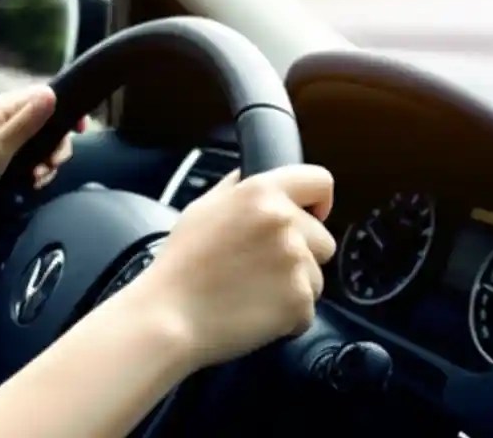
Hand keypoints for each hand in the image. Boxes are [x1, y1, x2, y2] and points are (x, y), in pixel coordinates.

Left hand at [0, 85, 86, 216]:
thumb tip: (52, 94)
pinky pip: (29, 158)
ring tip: (38, 178)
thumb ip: (27, 122)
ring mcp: (3, 138)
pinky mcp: (2, 157)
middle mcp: (3, 119)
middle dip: (55, 145)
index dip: (64, 109)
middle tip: (52, 165)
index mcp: (1, 108)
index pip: (42, 95)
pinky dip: (35, 170)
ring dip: (46, 161)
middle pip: (46, 122)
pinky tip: (32, 183)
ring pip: (40, 143)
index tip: (79, 129)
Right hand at [135, 165, 335, 367]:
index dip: (318, 201)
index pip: (320, 181)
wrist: (169, 316)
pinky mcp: (300, 301)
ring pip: (316, 275)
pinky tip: (254, 312)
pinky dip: (287, 316)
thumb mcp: (203, 207)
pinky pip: (307, 308)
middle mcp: (285, 222)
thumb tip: (257, 177)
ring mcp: (296, 263)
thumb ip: (238, 188)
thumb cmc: (181, 264)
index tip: (311, 216)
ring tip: (253, 292)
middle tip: (262, 267)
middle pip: (322, 238)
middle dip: (301, 253)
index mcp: (262, 193)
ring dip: (293, 286)